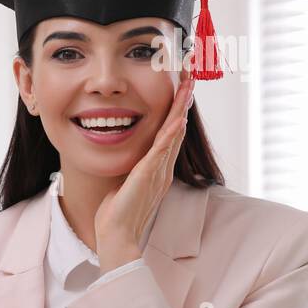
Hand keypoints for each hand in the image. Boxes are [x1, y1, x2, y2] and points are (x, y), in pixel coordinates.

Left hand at [94, 73, 194, 271]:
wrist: (116, 235)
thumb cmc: (117, 210)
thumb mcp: (124, 178)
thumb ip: (130, 163)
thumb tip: (125, 146)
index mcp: (158, 165)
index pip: (170, 128)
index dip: (177, 105)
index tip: (181, 82)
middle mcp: (163, 166)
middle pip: (177, 125)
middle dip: (184, 98)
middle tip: (191, 72)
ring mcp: (158, 171)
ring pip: (173, 134)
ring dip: (180, 108)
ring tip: (188, 85)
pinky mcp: (148, 177)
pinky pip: (161, 152)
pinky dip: (170, 135)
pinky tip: (177, 119)